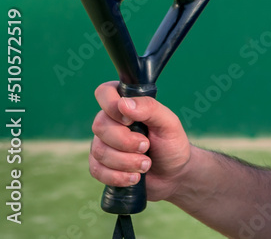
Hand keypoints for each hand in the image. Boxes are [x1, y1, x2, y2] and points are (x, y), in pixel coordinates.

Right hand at [89, 81, 191, 201]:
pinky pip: (96, 170)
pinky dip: (117, 176)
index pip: (105, 92)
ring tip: (146, 165)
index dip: (111, 106)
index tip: (130, 121)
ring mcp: (104, 144)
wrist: (173, 175)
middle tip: (146, 146)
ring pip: (99, 151)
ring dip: (126, 162)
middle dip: (125, 142)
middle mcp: (111, 122)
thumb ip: (149, 108)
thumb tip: (123, 104)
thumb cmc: (172, 144)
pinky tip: (134, 178)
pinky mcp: (101, 166)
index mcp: (127, 105)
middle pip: (99, 126)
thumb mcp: (169, 123)